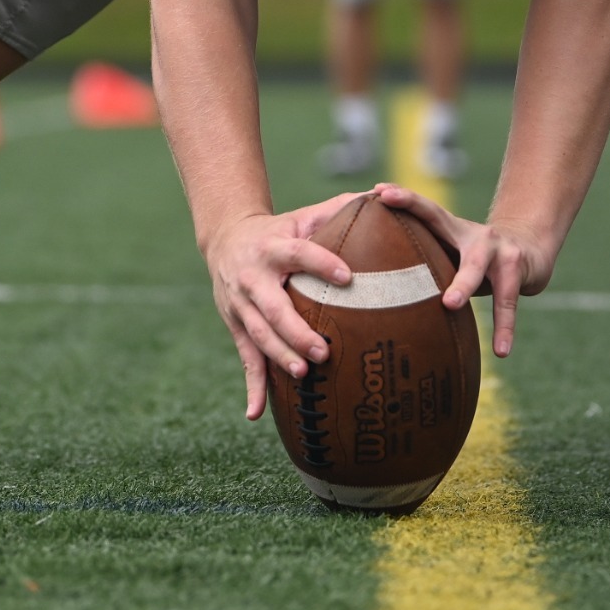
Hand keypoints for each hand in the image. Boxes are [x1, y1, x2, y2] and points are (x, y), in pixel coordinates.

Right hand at [203, 191, 366, 420]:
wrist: (225, 240)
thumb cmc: (280, 230)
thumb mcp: (303, 217)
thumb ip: (339, 208)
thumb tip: (384, 195)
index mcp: (273, 247)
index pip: (298, 254)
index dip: (321, 263)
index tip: (348, 277)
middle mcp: (252, 278)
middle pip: (273, 308)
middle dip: (296, 331)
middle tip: (325, 350)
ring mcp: (241, 306)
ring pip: (259, 336)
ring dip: (280, 357)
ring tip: (304, 375)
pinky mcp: (236, 327)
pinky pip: (245, 360)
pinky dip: (251, 388)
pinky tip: (256, 414)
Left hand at [370, 183, 556, 359]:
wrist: (531, 251)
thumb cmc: (479, 263)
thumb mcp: (455, 257)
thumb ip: (427, 266)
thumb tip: (379, 298)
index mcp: (452, 229)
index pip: (424, 209)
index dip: (403, 199)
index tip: (379, 191)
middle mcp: (473, 232)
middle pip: (440, 220)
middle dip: (415, 211)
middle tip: (390, 212)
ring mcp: (497, 247)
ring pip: (476, 267)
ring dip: (464, 285)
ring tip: (450, 305)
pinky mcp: (518, 267)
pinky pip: (508, 301)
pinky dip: (505, 328)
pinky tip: (502, 351)